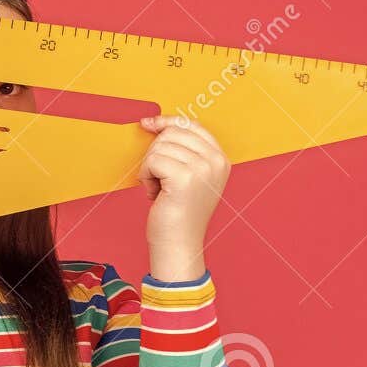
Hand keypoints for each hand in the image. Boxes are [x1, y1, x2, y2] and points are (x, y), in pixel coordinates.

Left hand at [137, 114, 228, 280]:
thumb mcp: (190, 177)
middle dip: (156, 153)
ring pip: (160, 146)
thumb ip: (185, 151)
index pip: (191, 124)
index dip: (167, 121)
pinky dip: (145, 176)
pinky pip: (152, 160)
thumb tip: (157, 123)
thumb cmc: (178, 214)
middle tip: (158, 178)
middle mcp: (216, 161)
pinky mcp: (185, 177)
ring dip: (149, 168)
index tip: (149, 124)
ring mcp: (203, 168)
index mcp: (221, 159)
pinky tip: (154, 193)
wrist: (178, 244)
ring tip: (158, 189)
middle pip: (173, 132)